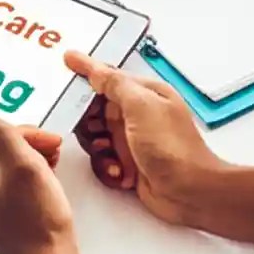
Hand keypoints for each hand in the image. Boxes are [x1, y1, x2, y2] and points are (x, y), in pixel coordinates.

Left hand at [0, 118, 74, 253]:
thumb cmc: (39, 219)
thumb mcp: (23, 164)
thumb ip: (2, 135)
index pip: (0, 143)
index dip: (29, 136)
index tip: (52, 142)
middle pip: (5, 161)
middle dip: (32, 153)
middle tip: (55, 155)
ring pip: (13, 182)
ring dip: (35, 171)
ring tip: (55, 175)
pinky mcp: (8, 235)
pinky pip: (19, 203)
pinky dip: (35, 193)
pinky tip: (50, 198)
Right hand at [65, 52, 221, 226]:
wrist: (190, 192)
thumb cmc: (174, 147)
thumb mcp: (140, 106)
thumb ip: (112, 83)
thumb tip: (87, 62)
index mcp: (142, 93)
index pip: (104, 78)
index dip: (83, 79)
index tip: (62, 79)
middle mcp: (135, 114)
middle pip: (92, 110)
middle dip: (87, 123)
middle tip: (95, 130)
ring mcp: (131, 139)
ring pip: (93, 137)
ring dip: (98, 148)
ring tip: (112, 154)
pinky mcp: (127, 162)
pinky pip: (102, 160)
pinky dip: (107, 167)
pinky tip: (121, 171)